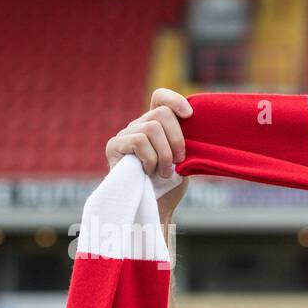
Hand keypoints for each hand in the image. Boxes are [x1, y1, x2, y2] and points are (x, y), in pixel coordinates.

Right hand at [105, 87, 193, 218]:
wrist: (156, 209)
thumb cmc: (171, 186)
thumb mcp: (185, 159)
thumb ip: (185, 139)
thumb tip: (193, 120)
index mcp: (157, 126)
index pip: (161, 98)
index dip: (175, 100)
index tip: (190, 115)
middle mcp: (138, 126)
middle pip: (162, 113)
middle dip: (177, 139)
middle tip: (179, 161)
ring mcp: (124, 135)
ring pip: (151, 128)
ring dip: (164, 154)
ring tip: (164, 172)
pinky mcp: (113, 146)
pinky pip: (139, 141)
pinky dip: (151, 159)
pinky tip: (150, 173)